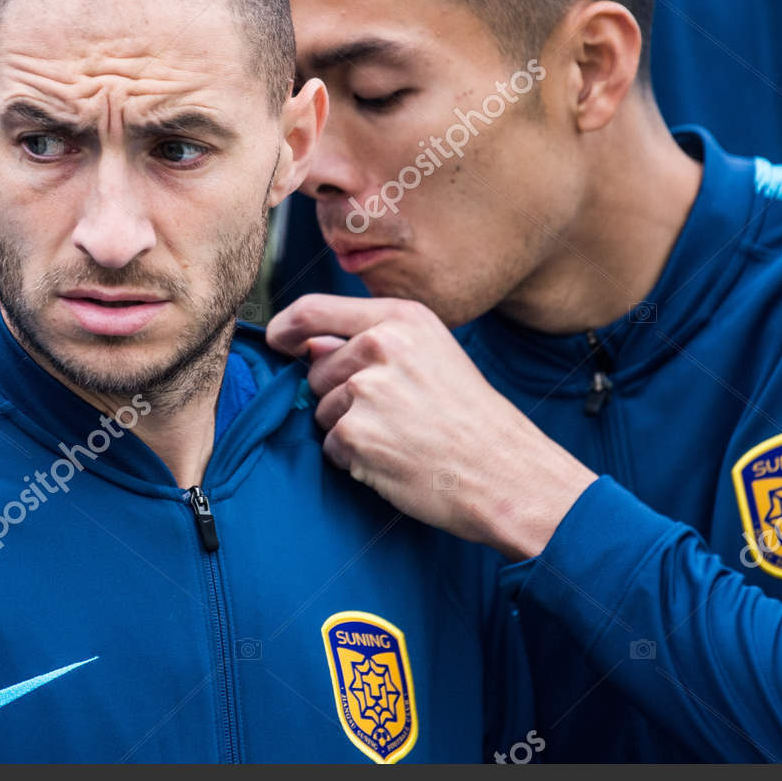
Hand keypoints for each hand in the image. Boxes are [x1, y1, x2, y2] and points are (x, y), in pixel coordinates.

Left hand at [266, 295, 595, 558]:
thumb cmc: (471, 417)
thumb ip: (372, 342)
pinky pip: (332, 447)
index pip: (314, 309)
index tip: (277, 340)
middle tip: (394, 414)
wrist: (504, 471)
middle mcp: (380, 346)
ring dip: (348, 429)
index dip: (286, 327)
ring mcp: (365, 390)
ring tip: (401, 436)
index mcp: (401, 318)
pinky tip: (396, 459)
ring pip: (321, 410)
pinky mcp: (356, 434)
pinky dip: (355, 459)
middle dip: (337, 395)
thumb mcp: (432, 356)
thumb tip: (309, 346)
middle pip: (315, 370)